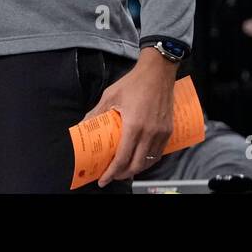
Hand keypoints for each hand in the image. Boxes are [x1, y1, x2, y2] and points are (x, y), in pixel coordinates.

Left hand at [81, 49, 175, 185]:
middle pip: (136, 165)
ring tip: (124, 169)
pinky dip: (148, 161)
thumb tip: (83, 125)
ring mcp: (161, 133)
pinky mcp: (168, 130)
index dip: (111, 172)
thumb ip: (96, 113)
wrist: (158, 71)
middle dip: (122, 175)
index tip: (103, 180)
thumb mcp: (110, 96)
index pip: (122, 158)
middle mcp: (149, 132)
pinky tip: (140, 159)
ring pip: (149, 162)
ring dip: (136, 169)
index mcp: (134, 125)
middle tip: (112, 175)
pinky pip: (158, 153)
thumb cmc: (134, 82)